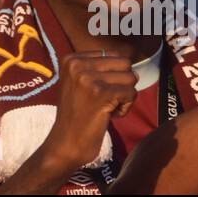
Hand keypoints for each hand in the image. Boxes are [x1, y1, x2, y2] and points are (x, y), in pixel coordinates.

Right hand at [42, 52, 137, 171]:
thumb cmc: (77, 114)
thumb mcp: (78, 82)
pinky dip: (125, 107)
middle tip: (105, 100)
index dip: (113, 75)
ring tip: (106, 107)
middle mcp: (78, 64)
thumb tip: (128, 60)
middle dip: (122, 83)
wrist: (66, 142)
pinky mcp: (101, 93)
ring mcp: (88, 78)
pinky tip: (109, 115)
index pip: (113, 54)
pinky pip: (131, 93)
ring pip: (131, 77)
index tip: (96, 92)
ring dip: (124, 96)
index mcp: (72, 59)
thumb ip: (97, 67)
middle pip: (125, 63)